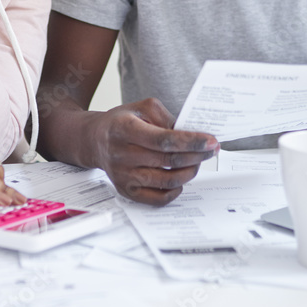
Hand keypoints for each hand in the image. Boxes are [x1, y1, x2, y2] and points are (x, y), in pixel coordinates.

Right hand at [90, 98, 218, 204]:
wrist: (95, 140)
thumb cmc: (122, 122)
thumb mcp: (142, 108)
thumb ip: (167, 118)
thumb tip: (190, 135)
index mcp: (124, 129)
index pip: (164, 140)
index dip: (191, 141)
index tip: (210, 141)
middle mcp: (121, 154)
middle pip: (169, 161)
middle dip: (197, 156)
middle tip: (211, 150)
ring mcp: (123, 176)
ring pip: (167, 181)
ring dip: (189, 172)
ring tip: (197, 162)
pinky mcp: (127, 191)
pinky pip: (157, 198)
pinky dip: (175, 191)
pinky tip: (181, 179)